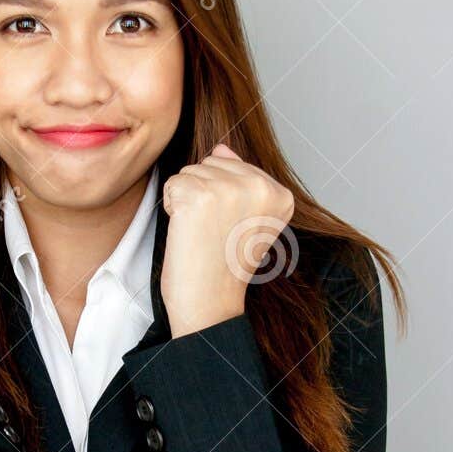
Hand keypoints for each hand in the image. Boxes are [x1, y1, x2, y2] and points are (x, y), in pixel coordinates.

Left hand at [160, 143, 295, 336]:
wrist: (209, 303)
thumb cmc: (223, 266)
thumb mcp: (245, 220)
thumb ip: (239, 179)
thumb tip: (221, 148)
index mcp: (281, 194)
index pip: (233, 165)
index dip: (221, 198)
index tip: (230, 230)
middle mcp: (261, 187)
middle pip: (210, 163)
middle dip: (203, 194)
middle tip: (213, 233)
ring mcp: (230, 189)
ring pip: (189, 172)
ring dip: (186, 202)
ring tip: (202, 234)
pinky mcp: (199, 195)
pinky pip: (172, 184)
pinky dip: (171, 208)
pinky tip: (187, 233)